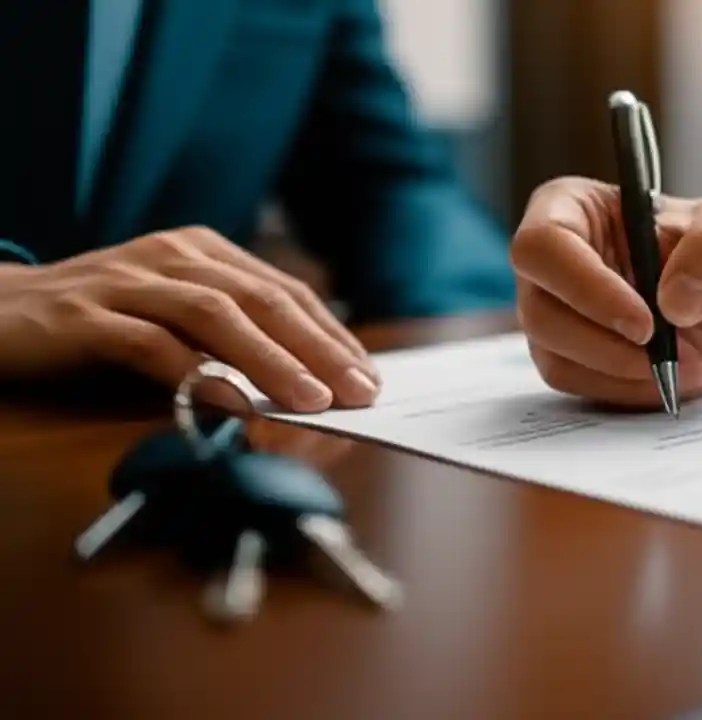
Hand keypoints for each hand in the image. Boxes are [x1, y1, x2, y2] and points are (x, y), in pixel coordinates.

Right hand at [0, 226, 378, 411]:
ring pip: (214, 316)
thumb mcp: (173, 316)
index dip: (331, 335)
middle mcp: (170, 256)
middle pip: (260, 300)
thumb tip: (308, 380)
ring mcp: (125, 282)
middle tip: (357, 391)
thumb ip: (230, 336)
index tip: (368, 376)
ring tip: (310, 400)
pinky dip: (194, 374)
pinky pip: (150, 345)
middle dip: (317, 348)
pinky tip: (229, 404)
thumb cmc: (99, 320)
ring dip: (269, 360)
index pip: (284, 292)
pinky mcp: (84, 317)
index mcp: (202, 251)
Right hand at [510, 177, 701, 407]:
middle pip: (542, 314)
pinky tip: (678, 378)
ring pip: (559, 360)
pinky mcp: (567, 357)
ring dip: (630, 375)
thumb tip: (674, 303)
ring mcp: (550, 314)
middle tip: (678, 354)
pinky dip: (633, 391)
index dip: (586, 289)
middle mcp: (547, 264)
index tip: (645, 323)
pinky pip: (582, 387)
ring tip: (695, 366)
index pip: (543, 247)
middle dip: (613, 347)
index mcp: (569, 208)